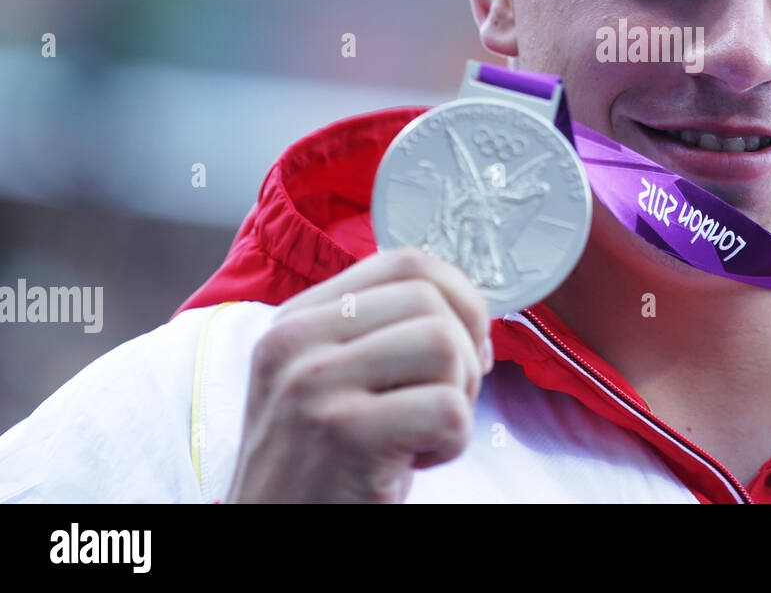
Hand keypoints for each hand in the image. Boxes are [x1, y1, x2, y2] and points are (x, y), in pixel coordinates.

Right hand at [223, 247, 491, 502]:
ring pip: (444, 344)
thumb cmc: (323, 466)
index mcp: (296, 319)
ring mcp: (314, 384)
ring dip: (458, 394)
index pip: (405, 261)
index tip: (466, 346)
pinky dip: (453, 442)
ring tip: (423, 430)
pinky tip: (413, 462)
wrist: (275, 533)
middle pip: (430, 299)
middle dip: (465, 352)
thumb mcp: (329, 380)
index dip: (459, 298)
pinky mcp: (344, 434)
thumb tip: (471, 311)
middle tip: (443, 401)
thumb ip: (381, 331)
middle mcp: (296, 342)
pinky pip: (448, 409)